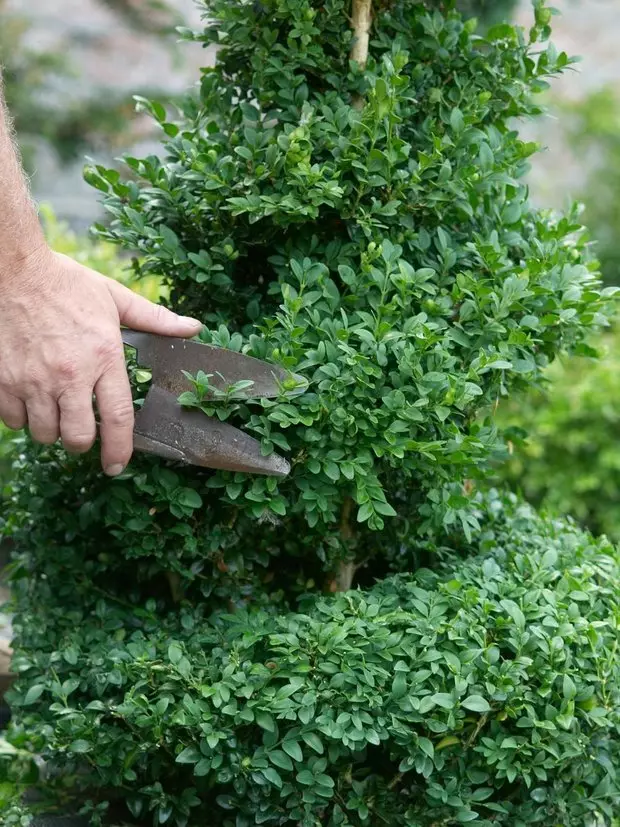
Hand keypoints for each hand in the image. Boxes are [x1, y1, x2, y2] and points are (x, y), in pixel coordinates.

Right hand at [0, 247, 201, 474]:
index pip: (117, 418)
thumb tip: (193, 327)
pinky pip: (13, 421)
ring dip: (52, 431)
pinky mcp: (3, 380)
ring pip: (44, 434)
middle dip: (83, 444)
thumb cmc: (66, 283)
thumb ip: (155, 319)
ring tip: (55, 412)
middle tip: (82, 433)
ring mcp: (33, 380)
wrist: (12, 270)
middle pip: (78, 438)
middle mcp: (69, 374)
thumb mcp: (115, 298)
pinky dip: (21, 419)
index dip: (119, 449)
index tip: (117, 465)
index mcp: (103, 357)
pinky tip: (29, 401)